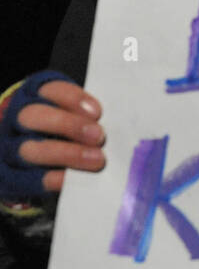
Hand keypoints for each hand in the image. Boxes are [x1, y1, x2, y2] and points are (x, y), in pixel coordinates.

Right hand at [1, 73, 104, 194]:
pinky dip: (52, 178)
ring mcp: (11, 147)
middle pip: (34, 116)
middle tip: (99, 135)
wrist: (30, 158)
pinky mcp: (11, 175)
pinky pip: (27, 178)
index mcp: (33, 95)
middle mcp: (17, 119)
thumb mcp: (71, 112)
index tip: (98, 112)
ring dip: (65, 154)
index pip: (49, 90)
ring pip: (29, 148)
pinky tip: (72, 179)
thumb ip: (87, 113)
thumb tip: (119, 120)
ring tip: (97, 159)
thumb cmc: (63, 126)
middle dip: (67, 125)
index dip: (73, 99)